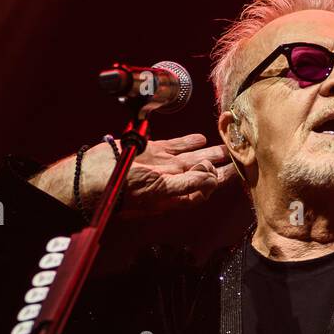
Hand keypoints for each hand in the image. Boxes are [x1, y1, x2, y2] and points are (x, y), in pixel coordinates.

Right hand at [118, 132, 237, 217]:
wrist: (95, 176)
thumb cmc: (124, 190)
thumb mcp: (160, 189)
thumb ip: (187, 184)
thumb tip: (211, 177)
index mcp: (175, 195)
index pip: (205, 188)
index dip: (220, 180)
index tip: (235, 170)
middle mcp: (171, 181)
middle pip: (202, 172)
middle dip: (220, 165)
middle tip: (238, 155)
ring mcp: (162, 166)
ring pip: (191, 157)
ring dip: (208, 151)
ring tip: (225, 145)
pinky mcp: (152, 152)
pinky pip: (174, 146)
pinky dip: (188, 142)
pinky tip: (200, 138)